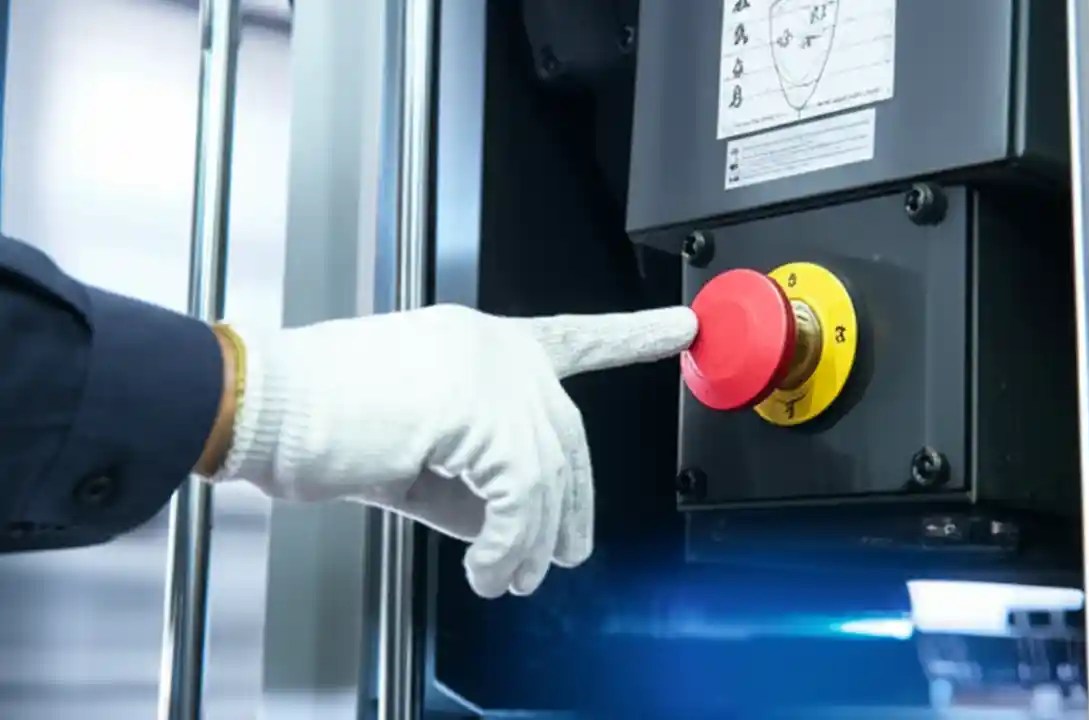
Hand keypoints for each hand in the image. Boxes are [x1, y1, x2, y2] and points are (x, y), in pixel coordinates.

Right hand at [207, 304, 696, 597]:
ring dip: (534, 541)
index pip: (573, 337)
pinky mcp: (478, 410)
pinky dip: (511, 546)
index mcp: (482, 345)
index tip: (679, 325)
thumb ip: (478, 481)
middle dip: (574, 505)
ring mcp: (490, 373)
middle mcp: (496, 349)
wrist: (266, 410)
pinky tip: (492, 572)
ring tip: (516, 579)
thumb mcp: (420, 459)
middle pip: (567, 435)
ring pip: (548, 473)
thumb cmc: (325, 426)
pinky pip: (521, 497)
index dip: (628, 335)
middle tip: (569, 556)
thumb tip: (521, 528)